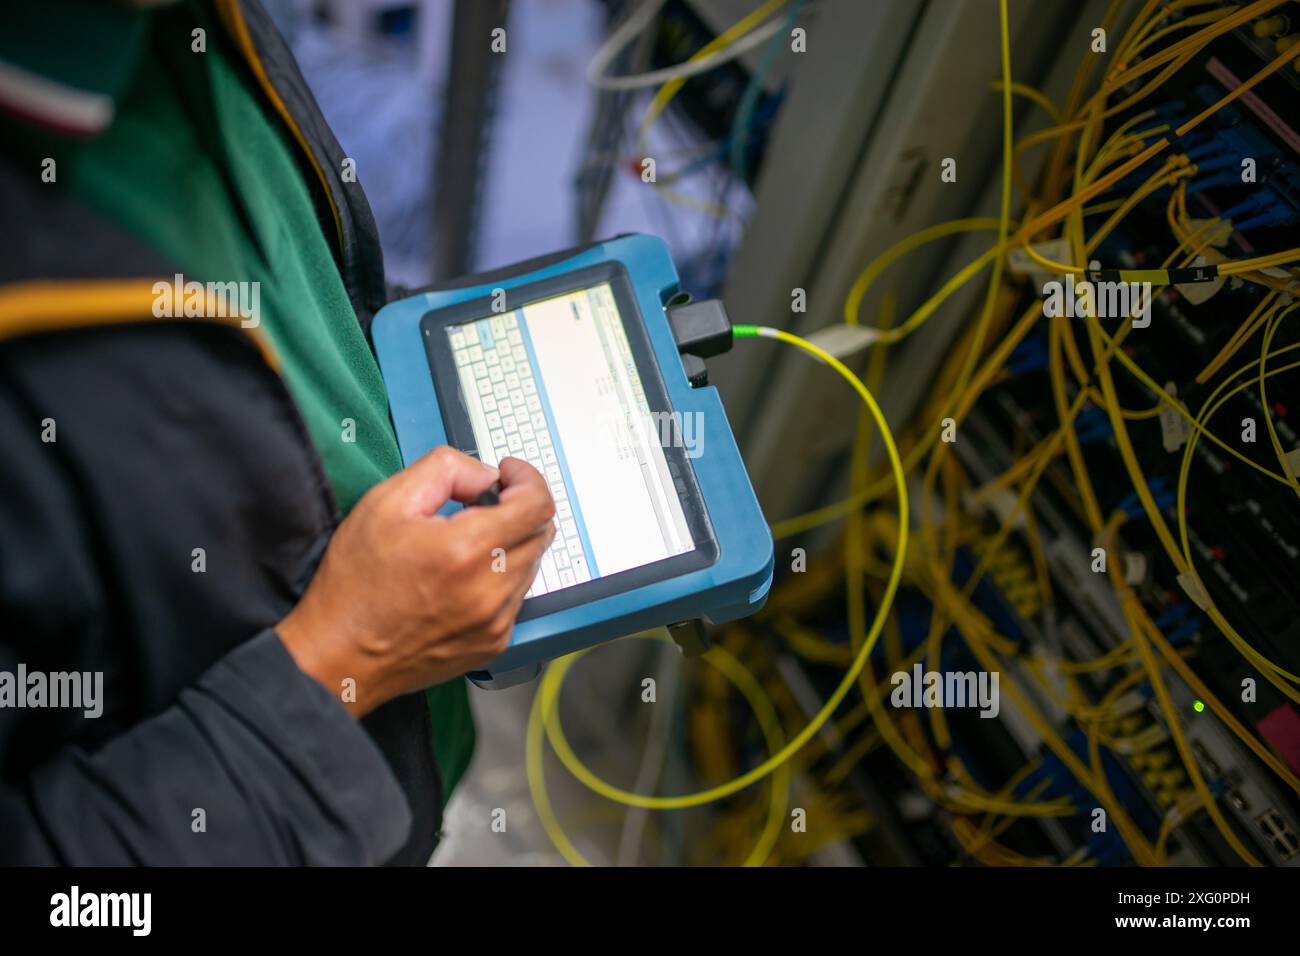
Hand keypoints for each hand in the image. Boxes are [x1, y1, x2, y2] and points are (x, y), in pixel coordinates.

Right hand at [277, 448, 554, 715]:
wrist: (340, 656)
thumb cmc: (355, 584)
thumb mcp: (385, 502)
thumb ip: (445, 471)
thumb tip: (485, 475)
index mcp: (466, 550)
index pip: (538, 505)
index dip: (528, 479)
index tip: (507, 474)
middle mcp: (490, 590)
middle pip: (542, 532)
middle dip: (519, 506)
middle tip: (483, 502)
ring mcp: (496, 621)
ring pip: (532, 563)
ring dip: (512, 542)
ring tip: (466, 541)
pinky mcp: (494, 642)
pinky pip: (517, 596)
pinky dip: (502, 575)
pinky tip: (464, 575)